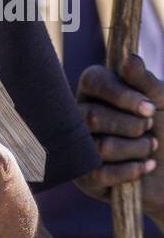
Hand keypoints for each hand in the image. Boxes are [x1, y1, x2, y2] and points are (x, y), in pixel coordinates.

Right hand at [75, 55, 163, 226]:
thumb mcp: (162, 101)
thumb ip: (144, 80)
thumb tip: (129, 59)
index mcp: (96, 90)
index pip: (92, 81)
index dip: (120, 95)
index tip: (149, 108)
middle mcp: (82, 115)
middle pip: (93, 116)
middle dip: (132, 126)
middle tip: (151, 129)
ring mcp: (82, 147)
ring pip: (100, 146)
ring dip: (136, 149)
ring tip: (150, 148)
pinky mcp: (86, 178)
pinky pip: (100, 174)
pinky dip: (131, 171)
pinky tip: (146, 167)